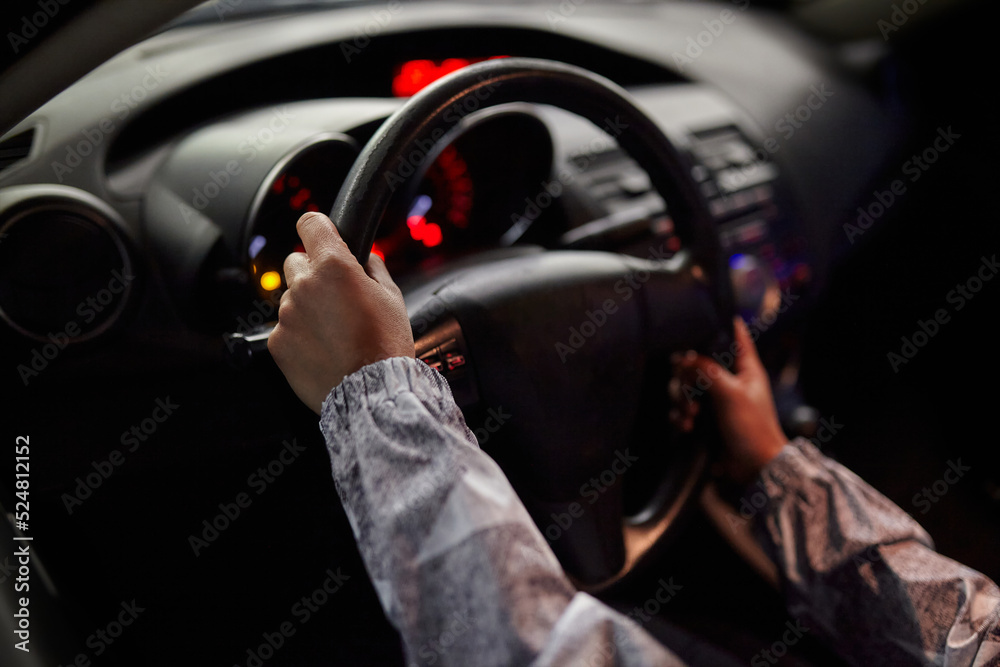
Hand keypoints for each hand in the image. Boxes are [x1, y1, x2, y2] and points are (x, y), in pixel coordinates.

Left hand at [268, 212, 413, 413]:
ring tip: (334, 333)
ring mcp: (286, 314)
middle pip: (296, 262)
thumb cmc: (385, 345)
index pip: (310, 223)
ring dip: (307, 308)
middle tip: (336, 298)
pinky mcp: (277, 341)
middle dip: (313, 273)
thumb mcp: (392, 297)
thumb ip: (373, 268)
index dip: (318, 228)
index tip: (322, 236)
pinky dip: (299, 335)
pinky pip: (284, 328)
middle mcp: (303, 285)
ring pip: (291, 298)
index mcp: (333, 266)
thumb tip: (364, 258)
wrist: (370, 391)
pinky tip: (323, 349)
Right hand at [669, 317, 787, 482]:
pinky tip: (686, 427)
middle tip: (689, 393)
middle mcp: (728, 380)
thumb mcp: (731, 395)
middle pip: (696, 361)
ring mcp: (715, 399)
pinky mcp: (704, 418)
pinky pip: (682, 408)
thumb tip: (684, 357)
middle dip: (685, 377)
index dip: (719, 326)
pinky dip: (680, 416)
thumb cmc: (754, 430)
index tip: (698, 325)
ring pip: (685, 385)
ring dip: (681, 400)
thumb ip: (707, 371)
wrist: (754, 468)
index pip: (734, 336)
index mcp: (744, 368)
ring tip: (689, 416)